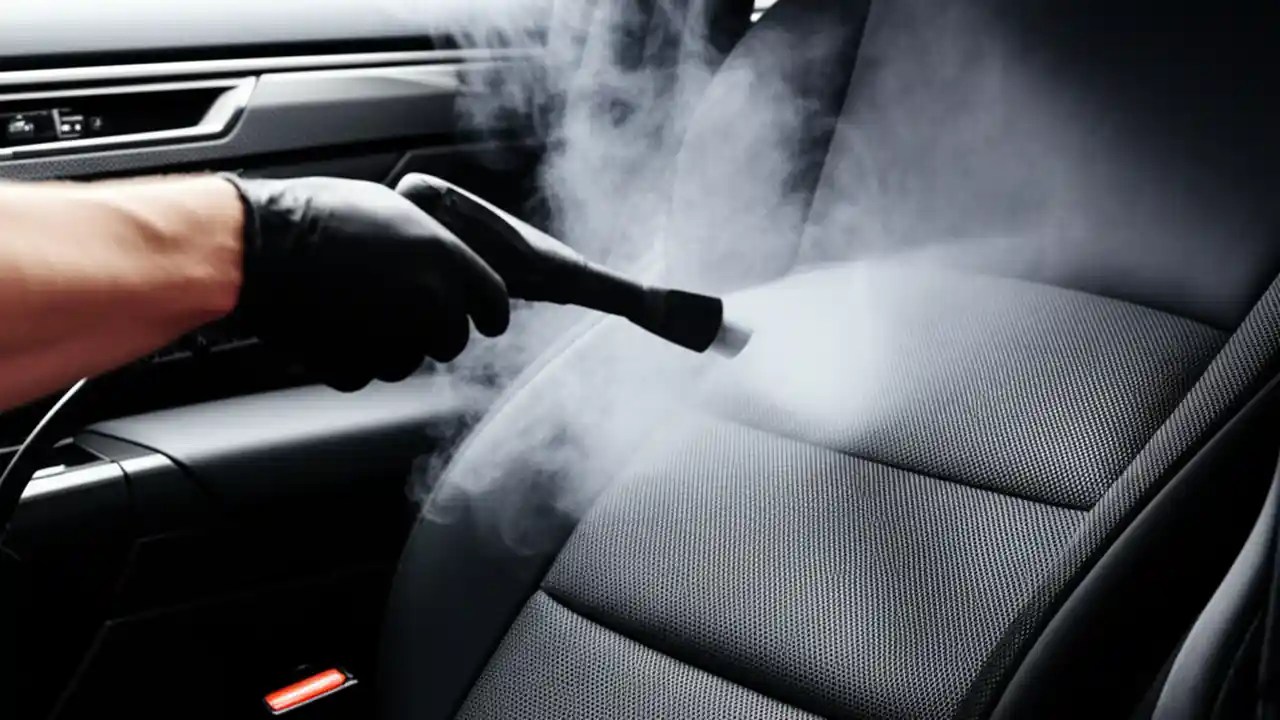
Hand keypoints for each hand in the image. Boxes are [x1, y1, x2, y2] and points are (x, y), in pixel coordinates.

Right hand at [223, 175, 509, 390]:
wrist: (258, 246)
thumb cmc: (317, 217)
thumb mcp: (391, 209)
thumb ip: (431, 243)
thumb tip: (445, 258)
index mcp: (446, 258)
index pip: (495, 302)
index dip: (489, 314)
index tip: (485, 321)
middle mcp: (430, 302)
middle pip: (452, 341)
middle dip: (432, 331)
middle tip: (397, 309)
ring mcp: (395, 339)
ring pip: (408, 362)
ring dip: (388, 346)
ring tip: (351, 310)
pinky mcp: (356, 366)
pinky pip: (365, 374)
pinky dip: (349, 359)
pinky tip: (327, 327)